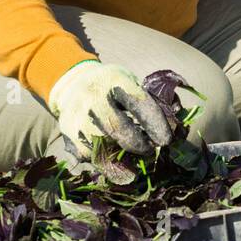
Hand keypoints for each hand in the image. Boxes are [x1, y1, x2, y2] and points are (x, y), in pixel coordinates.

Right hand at [48, 61, 172, 157]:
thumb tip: (172, 129)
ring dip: (120, 156)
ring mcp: (77, 113)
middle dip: (138, 145)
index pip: (140, 104)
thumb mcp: (130, 83)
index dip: (156, 125)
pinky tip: (112, 158)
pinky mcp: (67, 130)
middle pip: (118, 128)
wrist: (74, 82)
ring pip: (101, 145)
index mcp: (116, 79)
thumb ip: (148, 103)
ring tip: (132, 158)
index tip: (166, 141)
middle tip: (150, 151)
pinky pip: (87, 155)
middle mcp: (93, 95)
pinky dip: (102, 160)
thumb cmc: (113, 87)